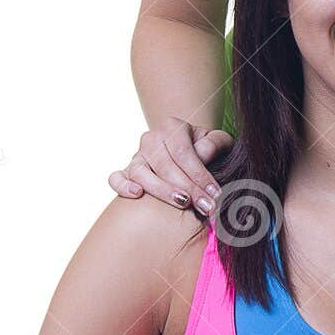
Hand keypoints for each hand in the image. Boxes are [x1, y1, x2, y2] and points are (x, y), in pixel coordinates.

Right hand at [108, 118, 232, 214]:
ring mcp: (137, 156)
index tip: (214, 194)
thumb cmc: (206, 148)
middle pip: (165, 165)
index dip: (200, 174)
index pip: (184, 152)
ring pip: (140, 172)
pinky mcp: (127, 172)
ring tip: (182, 203)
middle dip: (188, 188)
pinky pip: (116, 178)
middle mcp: (151, 139)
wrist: (188, 150)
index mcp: (173, 127)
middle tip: (205, 206)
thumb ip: (214, 143)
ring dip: (161, 190)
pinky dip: (123, 185)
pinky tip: (137, 195)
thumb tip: (204, 153)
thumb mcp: (218, 140)